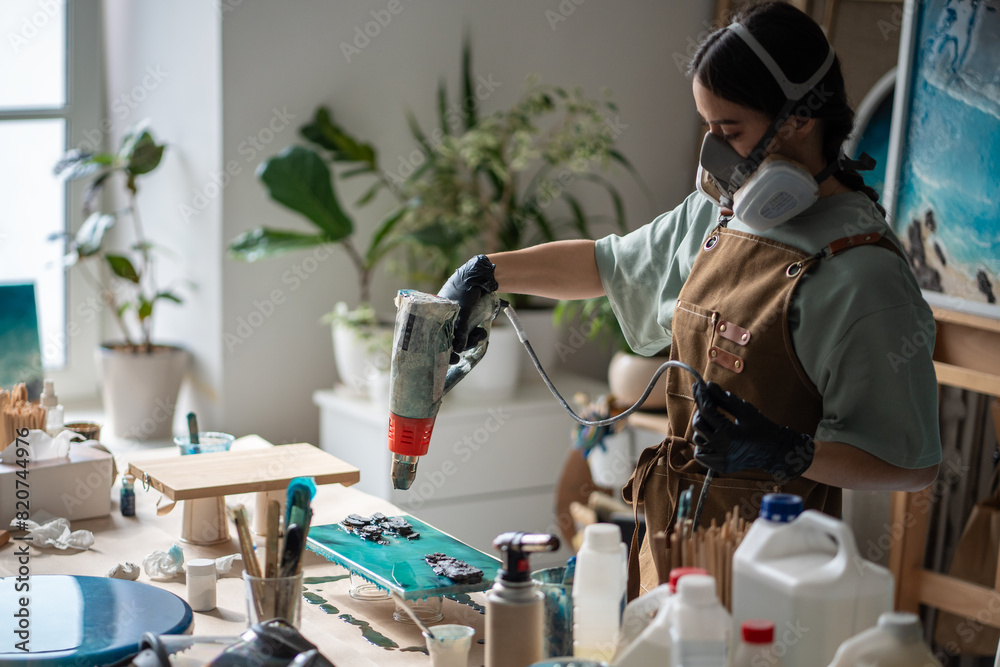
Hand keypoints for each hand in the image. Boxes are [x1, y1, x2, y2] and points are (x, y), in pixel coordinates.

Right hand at [438, 254, 498, 362]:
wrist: (481, 274)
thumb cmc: (466, 290)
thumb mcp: (463, 312)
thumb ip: (460, 332)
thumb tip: (458, 350)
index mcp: (435, 313)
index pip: (434, 337)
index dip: (443, 350)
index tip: (453, 360)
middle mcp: (442, 316)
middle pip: (449, 338)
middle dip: (462, 344)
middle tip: (473, 344)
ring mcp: (454, 316)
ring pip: (460, 335)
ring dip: (471, 338)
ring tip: (481, 335)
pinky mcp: (464, 316)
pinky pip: (467, 330)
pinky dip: (474, 333)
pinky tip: (482, 332)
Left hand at [690, 382, 814, 478]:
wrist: (775, 452)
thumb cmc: (762, 428)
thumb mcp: (745, 410)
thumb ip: (724, 399)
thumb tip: (708, 385)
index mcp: (730, 434)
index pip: (707, 411)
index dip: (702, 396)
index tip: (699, 386)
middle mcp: (722, 449)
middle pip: (698, 425)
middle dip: (701, 413)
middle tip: (709, 407)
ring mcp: (720, 460)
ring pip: (697, 440)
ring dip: (702, 429)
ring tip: (714, 423)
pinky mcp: (720, 467)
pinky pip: (700, 455)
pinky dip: (702, 445)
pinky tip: (712, 438)